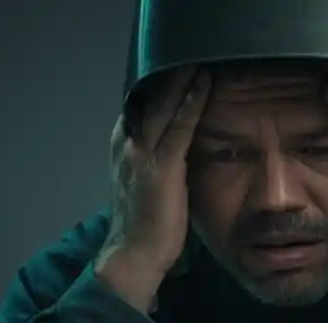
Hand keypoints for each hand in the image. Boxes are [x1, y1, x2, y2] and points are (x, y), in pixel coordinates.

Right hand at [97, 67, 210, 312]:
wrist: (135, 255)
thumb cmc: (148, 228)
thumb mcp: (151, 189)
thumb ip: (160, 168)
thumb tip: (180, 158)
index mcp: (123, 153)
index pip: (139, 114)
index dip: (155, 96)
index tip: (173, 79)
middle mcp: (127, 148)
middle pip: (148, 104)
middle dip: (168, 83)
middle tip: (188, 63)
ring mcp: (142, 156)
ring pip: (163, 108)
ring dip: (182, 84)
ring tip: (199, 67)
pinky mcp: (161, 167)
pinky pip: (179, 126)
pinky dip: (191, 104)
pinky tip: (203, 87)